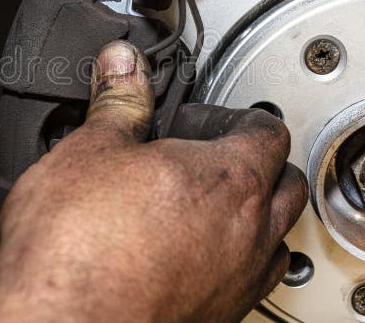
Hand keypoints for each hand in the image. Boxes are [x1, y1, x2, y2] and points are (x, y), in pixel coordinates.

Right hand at [0, 40, 307, 321]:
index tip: (204, 119)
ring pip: (277, 238)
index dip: (238, 115)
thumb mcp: (90, 150)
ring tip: (207, 206)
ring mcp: (239, 281)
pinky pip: (251, 281)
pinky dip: (237, 261)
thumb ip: (118, 102)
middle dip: (258, 164)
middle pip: (287, 183)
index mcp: (229, 178)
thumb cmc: (77, 251)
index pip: (267, 130)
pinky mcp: (219, 318)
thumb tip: (123, 67)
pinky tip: (194, 255)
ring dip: (255, 217)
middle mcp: (249, 232)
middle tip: (209, 156)